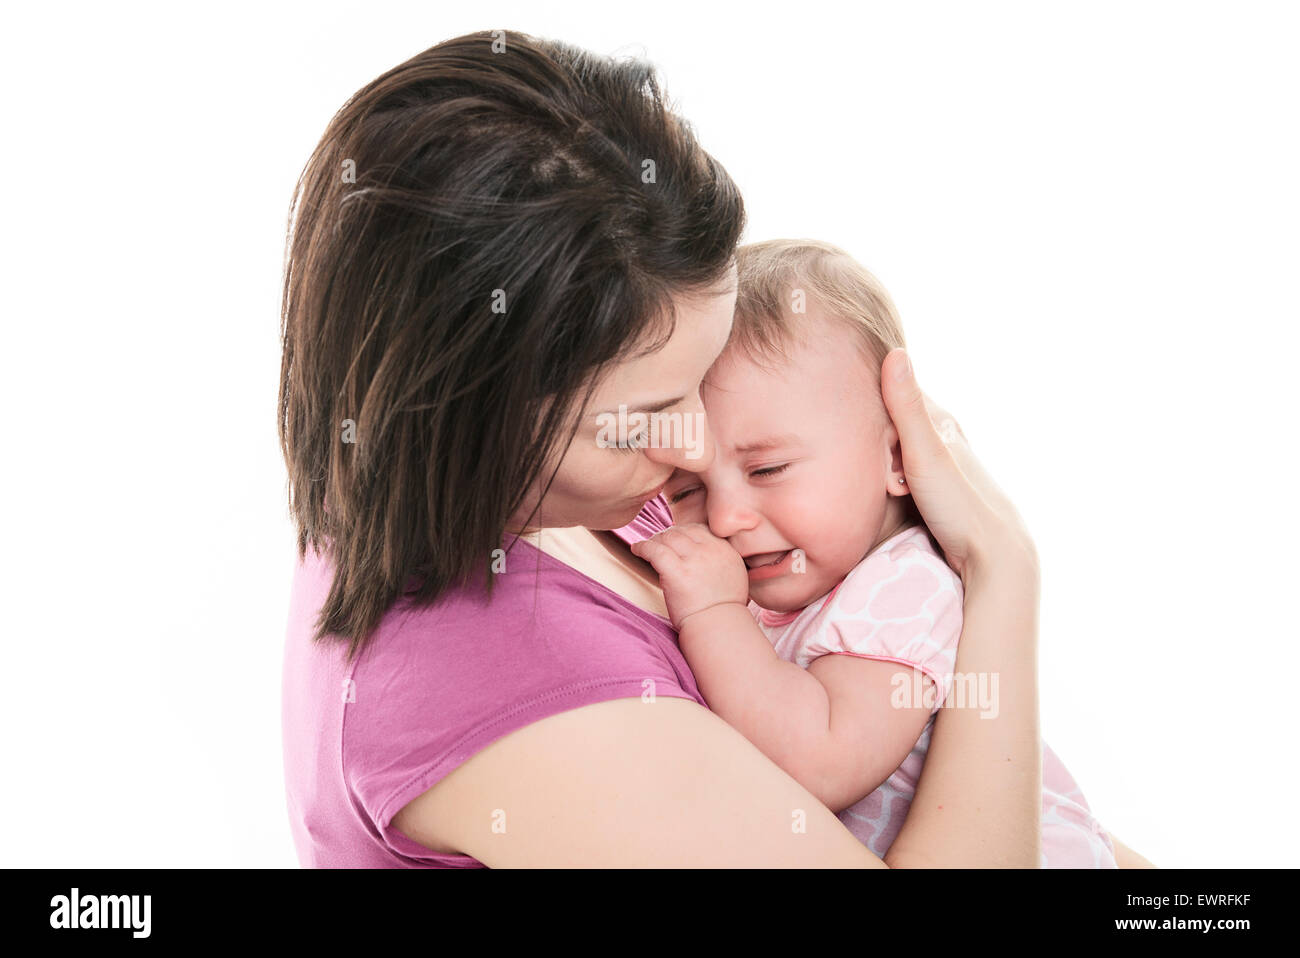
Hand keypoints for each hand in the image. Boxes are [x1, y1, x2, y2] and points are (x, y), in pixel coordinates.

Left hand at [630, 523, 750, 630]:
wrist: (718, 628)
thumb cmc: (723, 610)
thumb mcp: (734, 576)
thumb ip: (722, 560)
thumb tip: (709, 554)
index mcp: (725, 550)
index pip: (699, 529)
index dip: (684, 533)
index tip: (675, 541)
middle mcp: (711, 550)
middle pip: (682, 531)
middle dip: (667, 535)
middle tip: (658, 544)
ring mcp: (694, 560)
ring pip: (667, 537)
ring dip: (655, 540)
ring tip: (647, 547)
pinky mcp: (677, 572)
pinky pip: (654, 550)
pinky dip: (642, 547)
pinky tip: (636, 549)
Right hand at [880, 348, 1037, 580]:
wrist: (993, 555)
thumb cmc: (960, 505)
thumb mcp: (925, 453)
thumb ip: (906, 408)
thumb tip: (895, 353)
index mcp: (942, 422)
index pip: (896, 389)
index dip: (871, 396)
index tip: (849, 409)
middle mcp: (944, 437)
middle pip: (895, 421)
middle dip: (877, 436)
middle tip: (878, 465)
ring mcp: (941, 463)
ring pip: (898, 449)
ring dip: (886, 462)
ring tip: (890, 484)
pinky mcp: (938, 488)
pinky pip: (904, 472)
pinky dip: (894, 478)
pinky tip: (894, 493)